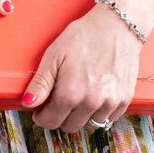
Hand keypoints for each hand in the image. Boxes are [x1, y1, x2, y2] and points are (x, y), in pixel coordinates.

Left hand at [21, 3, 142, 132]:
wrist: (117, 25)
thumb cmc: (84, 36)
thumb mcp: (54, 55)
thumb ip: (41, 83)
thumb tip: (28, 103)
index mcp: (70, 94)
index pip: (50, 122)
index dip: (42, 116)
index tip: (41, 110)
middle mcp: (91, 103)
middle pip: (69, 126)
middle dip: (61, 116)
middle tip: (60, 98)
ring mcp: (110, 103)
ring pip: (89, 125)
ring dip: (81, 115)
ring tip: (79, 95)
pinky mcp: (125, 99)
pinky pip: (108, 119)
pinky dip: (100, 112)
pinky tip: (95, 95)